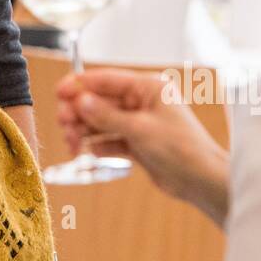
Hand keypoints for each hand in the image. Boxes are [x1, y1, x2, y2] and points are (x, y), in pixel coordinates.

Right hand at [57, 68, 229, 225]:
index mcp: (147, 87)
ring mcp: (138, 122)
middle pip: (100, 101)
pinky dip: (97, 144)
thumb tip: (80, 101)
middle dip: (80, 111)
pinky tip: (88, 151)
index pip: (106, 80)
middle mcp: (141, 101)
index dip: (81, 85)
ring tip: (71, 142)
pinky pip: (109, 139)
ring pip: (102, 121)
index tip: (59, 91)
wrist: (201, 180)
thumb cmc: (181, 148)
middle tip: (63, 123)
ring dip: (84, 130)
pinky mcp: (137, 142)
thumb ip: (107, 116)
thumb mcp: (140, 129)